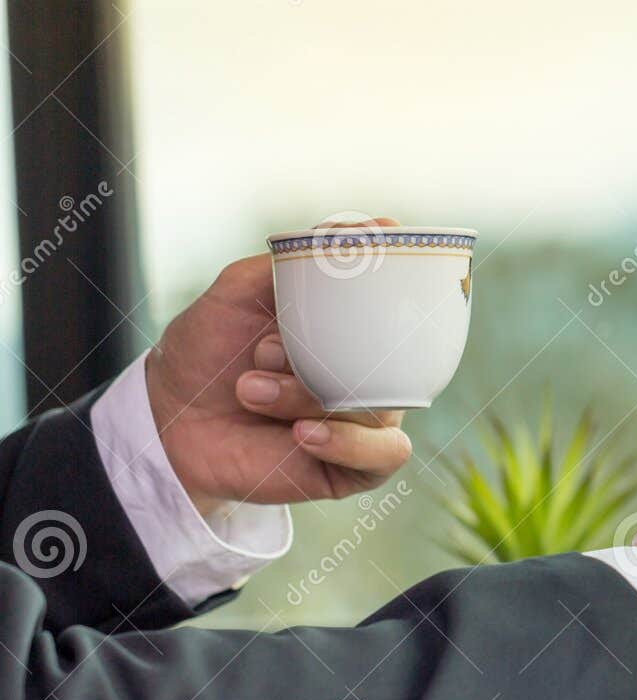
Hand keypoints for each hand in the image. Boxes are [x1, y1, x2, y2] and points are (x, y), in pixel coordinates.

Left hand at [146, 252, 412, 517]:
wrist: (169, 423)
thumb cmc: (205, 353)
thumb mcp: (237, 292)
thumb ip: (287, 264)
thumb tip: (351, 234)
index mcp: (352, 329)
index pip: (401, 302)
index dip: (403, 276)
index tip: (388, 240)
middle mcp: (369, 370)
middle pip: (394, 357)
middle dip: (326, 353)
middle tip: (264, 350)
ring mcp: (367, 418)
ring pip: (380, 404)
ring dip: (308, 396)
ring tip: (252, 390)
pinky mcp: (357, 466)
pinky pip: (387, 454)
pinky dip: (347, 442)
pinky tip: (301, 434)